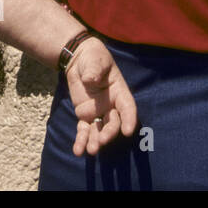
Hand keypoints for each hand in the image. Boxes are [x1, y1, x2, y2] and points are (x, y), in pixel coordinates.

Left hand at [65, 38, 137, 156]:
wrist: (79, 60)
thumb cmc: (93, 57)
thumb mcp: (95, 59)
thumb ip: (94, 69)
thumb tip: (90, 80)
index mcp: (119, 91)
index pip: (128, 107)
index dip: (129, 119)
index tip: (128, 131)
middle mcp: (111, 105)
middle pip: (114, 123)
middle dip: (109, 133)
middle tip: (102, 140)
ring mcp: (98, 112)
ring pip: (99, 130)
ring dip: (96, 141)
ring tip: (91, 150)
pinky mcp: (85, 116)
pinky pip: (84, 130)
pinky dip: (81, 140)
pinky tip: (78, 151)